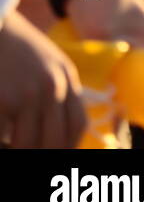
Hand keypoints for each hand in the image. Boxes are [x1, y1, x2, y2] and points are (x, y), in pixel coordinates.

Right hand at [0, 10, 86, 147]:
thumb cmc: (13, 45)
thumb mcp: (46, 62)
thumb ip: (57, 88)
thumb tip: (54, 124)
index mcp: (66, 78)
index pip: (77, 123)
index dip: (69, 146)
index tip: (60, 155)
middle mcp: (52, 87)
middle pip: (56, 138)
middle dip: (45, 153)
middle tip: (31, 156)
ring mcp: (27, 94)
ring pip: (29, 143)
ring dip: (20, 150)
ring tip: (11, 147)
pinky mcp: (3, 99)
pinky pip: (3, 134)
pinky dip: (1, 140)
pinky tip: (1, 137)